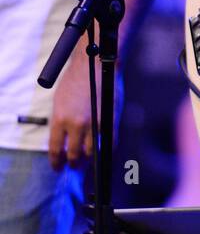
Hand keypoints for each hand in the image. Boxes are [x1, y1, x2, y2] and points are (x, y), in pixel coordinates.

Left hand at [48, 48, 122, 171]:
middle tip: (74, 165)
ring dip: (89, 157)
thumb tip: (63, 141)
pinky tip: (102, 149)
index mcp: (60, 119)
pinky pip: (108, 143)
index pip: (56, 149)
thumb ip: (61, 123)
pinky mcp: (110, 121)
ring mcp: (94, 123)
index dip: (56, 162)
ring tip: (87, 158)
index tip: (58, 167)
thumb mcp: (59, 102)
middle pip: (74, 154)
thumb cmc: (74, 80)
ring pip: (91, 152)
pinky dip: (105, 149)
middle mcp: (76, 124)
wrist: (94, 66)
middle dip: (73, 163)